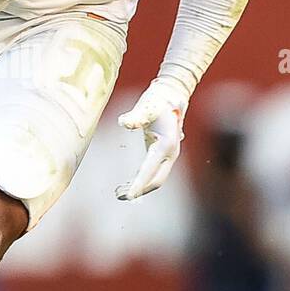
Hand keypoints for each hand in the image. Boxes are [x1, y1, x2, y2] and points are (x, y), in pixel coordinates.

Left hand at [116, 77, 188, 199]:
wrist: (171, 95)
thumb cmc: (157, 101)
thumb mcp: (146, 107)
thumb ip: (135, 117)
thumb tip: (123, 122)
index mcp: (166, 145)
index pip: (151, 171)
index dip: (139, 184)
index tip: (129, 196)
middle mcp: (170, 153)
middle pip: (156, 181)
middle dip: (139, 190)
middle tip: (118, 195)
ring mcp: (168, 155)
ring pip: (156, 179)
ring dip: (139, 187)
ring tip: (118, 192)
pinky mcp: (162, 154)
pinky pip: (153, 173)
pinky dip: (141, 180)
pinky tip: (126, 184)